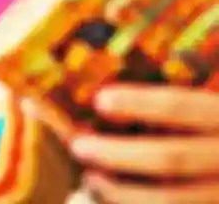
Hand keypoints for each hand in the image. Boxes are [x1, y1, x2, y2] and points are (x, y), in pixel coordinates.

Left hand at [72, 84, 218, 202]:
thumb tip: (108, 93)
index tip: (100, 100)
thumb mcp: (210, 111)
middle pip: (172, 158)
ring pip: (172, 199)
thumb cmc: (213, 133)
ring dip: (123, 193)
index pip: (182, 105)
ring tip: (92, 179)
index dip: (140, 103)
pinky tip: (113, 201)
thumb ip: (179, 104)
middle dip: (119, 153)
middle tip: (80, 147)